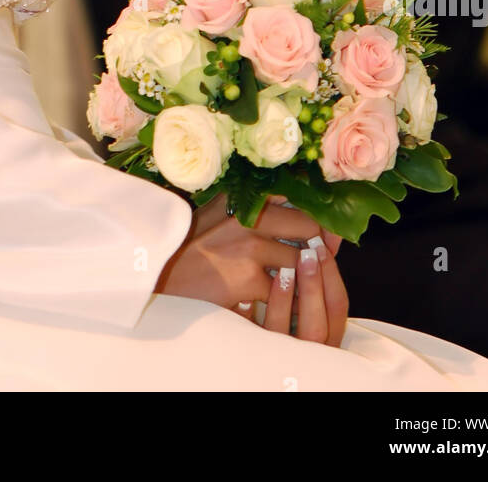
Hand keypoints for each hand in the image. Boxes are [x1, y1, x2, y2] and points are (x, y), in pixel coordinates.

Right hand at [155, 193, 346, 343]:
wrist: (157, 281)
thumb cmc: (187, 250)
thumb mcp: (216, 216)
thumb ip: (250, 210)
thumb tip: (297, 213)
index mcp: (240, 197)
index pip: (293, 188)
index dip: (316, 202)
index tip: (330, 214)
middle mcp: (247, 215)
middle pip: (308, 223)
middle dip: (317, 242)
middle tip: (320, 253)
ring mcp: (249, 246)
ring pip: (300, 259)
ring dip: (299, 273)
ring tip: (290, 279)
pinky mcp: (249, 278)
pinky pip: (284, 288)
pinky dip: (281, 297)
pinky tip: (271, 299)